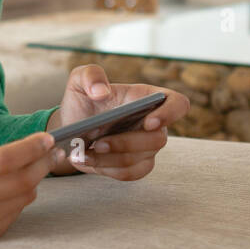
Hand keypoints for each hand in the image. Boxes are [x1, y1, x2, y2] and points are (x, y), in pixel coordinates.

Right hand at [0, 91, 54, 241]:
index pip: (1, 160)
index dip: (29, 148)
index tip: (47, 138)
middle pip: (19, 181)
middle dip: (43, 162)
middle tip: (54, 148)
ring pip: (23, 198)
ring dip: (38, 177)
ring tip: (43, 161)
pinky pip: (17, 212)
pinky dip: (25, 194)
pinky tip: (21, 181)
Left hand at [47, 63, 189, 180]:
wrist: (72, 128)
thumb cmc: (83, 102)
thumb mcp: (79, 81)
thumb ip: (89, 75)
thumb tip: (101, 91)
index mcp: (146, 98)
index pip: (177, 104)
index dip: (170, 114)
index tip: (149, 122)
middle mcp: (152, 124)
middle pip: (157, 139)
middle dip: (125, 143)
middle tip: (98, 143)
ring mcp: (146, 147)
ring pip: (139, 160)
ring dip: (109, 159)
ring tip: (81, 153)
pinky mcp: (135, 166)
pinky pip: (128, 173)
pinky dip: (105, 169)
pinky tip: (85, 160)